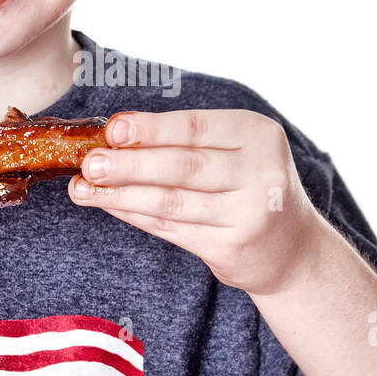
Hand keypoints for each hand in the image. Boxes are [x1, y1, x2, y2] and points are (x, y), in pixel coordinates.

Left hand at [67, 110, 326, 296]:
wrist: (291, 247)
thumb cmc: (250, 186)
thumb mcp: (236, 151)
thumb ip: (186, 142)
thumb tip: (117, 134)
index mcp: (259, 135)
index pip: (197, 128)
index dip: (152, 129)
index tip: (113, 129)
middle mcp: (261, 173)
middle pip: (183, 167)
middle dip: (130, 164)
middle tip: (91, 162)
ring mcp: (249, 214)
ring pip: (172, 202)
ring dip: (122, 195)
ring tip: (85, 188)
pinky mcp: (232, 248)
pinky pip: (171, 228)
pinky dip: (135, 215)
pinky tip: (110, 205)